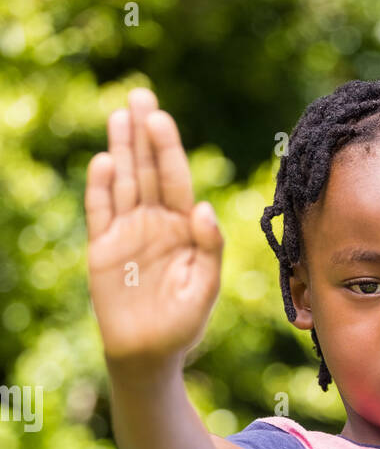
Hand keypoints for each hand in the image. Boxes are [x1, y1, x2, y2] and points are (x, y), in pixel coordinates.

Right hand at [85, 87, 223, 362]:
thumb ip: (209, 248)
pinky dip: (100, 188)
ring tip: (120, 115)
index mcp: (184, 228)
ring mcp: (127, 232)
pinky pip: (100, 211)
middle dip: (143, 133)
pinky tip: (103, 162)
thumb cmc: (183, 323)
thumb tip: (203, 207)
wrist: (148, 353)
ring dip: (120, 149)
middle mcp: (155, 222)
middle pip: (147, 170)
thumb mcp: (205, 288)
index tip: (161, 118)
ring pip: (123, 181)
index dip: (168, 148)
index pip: (175, 179)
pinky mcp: (103, 248)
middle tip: (140, 95)